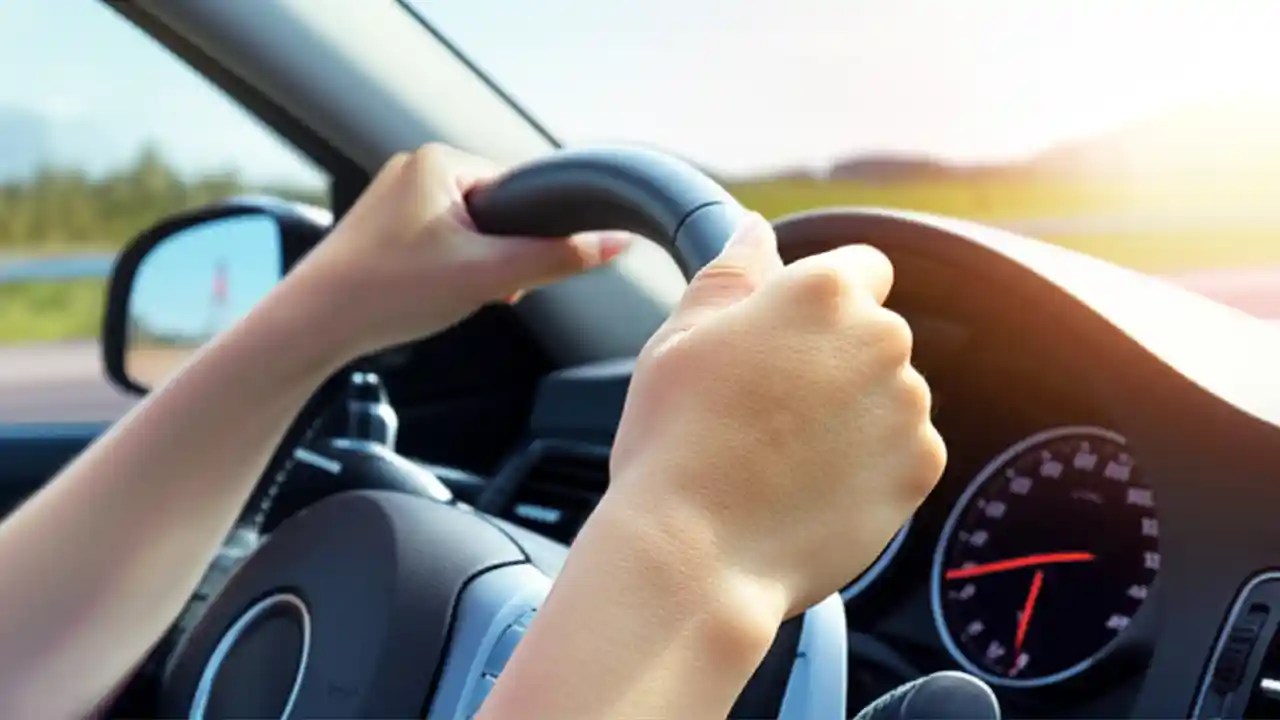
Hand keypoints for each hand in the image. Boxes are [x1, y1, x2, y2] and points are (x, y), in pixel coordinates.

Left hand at [280, 143, 629, 357]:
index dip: (530, 235)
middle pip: (496, 213)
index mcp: (439, 160)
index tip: (515, 271)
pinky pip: (439, 244)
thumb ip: (558, 258)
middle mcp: (414, 169)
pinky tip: (429, 296)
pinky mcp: (383, 229)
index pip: (519, 189)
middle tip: (482, 289)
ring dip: (475, 269)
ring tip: (447, 294)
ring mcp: (395, 199)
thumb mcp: (489, 275)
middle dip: (499, 257)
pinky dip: (447, 272)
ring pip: (468, 233)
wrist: (314, 326)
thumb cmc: (389, 292)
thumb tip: (615, 244)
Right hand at [607, 213, 944, 616]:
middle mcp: (882, 339)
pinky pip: (904, 452)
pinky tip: (813, 486)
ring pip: (891, 395)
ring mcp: (908, 408)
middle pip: (876, 334)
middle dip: (837, 360)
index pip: (862, 267)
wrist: (696, 553)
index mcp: (822, 293)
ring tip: (786, 455)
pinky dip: (871, 465)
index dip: (826, 300)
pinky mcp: (920, 470)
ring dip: (856, 413)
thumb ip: (730, 275)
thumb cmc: (674, 442)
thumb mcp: (680, 339)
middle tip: (771, 406)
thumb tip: (755, 231)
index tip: (792, 337)